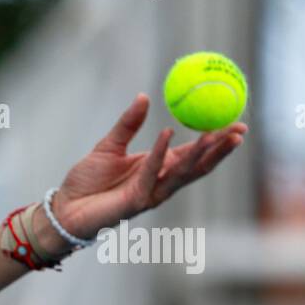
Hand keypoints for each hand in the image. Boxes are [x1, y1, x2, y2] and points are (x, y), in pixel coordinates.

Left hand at [36, 93, 247, 249]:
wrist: (64, 208)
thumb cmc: (86, 181)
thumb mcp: (109, 145)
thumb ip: (128, 124)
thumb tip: (144, 96)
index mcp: (157, 168)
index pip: (193, 154)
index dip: (215, 141)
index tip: (237, 122)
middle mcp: (159, 183)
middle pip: (197, 167)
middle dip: (220, 150)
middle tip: (241, 130)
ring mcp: (149, 194)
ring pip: (181, 174)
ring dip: (200, 154)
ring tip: (217, 134)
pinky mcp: (134, 202)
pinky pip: (150, 174)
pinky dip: (159, 154)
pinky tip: (168, 134)